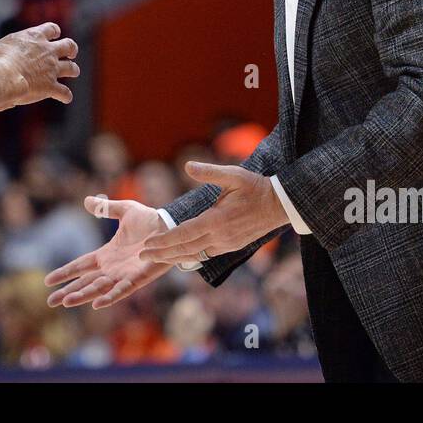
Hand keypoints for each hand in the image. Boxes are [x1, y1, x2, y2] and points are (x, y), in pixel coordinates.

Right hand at [0, 18, 77, 104]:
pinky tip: (65, 98)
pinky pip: (64, 92)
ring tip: (73, 71)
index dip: (54, 31)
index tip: (55, 33)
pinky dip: (65, 96)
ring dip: (73, 70)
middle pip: (69, 46)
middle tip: (71, 53)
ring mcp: (51, 69)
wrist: (2, 78)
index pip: (51, 28)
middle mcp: (47, 51)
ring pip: (72, 68)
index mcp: (34, 36)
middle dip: (71, 49)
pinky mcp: (51, 87)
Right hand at [45, 197, 170, 308]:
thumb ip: (106, 208)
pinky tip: (97, 304)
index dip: (65, 273)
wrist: (171, 225)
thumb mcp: (125, 210)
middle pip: (85, 282)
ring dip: (83, 295)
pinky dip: (110, 296)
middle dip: (68, 292)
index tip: (48, 281)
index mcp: (106, 254)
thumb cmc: (150, 220)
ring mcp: (124, 274)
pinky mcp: (138, 278)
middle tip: (50, 302)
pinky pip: (122, 290)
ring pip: (99, 288)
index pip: (80, 265)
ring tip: (66, 302)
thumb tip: (86, 201)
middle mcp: (112, 268)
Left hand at [137, 162, 287, 264]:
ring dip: (174, 257)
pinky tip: (179, 255)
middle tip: (142, 255)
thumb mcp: (233, 175)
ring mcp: (226, 244)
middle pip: (185, 248)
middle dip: (162, 253)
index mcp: (216, 220)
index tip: (147, 244)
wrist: (280, 205)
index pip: (183, 234)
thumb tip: (187, 164)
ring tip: (155, 258)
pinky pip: (206, 254)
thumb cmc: (255, 187)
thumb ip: (209, 173)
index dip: (164, 241)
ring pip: (195, 255)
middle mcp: (220, 237)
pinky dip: (189, 256)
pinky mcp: (231, 247)